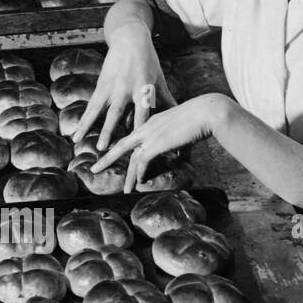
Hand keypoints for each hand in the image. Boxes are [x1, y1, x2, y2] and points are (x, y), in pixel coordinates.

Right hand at [72, 28, 172, 150]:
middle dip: (108, 131)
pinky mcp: (101, 84)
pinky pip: (90, 104)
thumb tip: (179, 113)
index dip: (138, 129)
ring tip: (77, 140)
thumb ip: (167, 98)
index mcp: (143, 89)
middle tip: (102, 148)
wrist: (130, 38)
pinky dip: (83, 118)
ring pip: (97, 109)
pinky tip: (76, 130)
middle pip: (115, 113)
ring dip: (87, 126)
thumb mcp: (159, 79)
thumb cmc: (149, 60)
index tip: (136, 146)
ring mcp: (110, 86)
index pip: (141, 113)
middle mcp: (125, 89)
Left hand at [92, 94, 229, 191]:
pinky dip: (140, 173)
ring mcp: (150, 134)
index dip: (123, 148)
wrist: (208, 111)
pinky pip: (143, 161)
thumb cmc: (201, 120)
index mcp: (151, 121)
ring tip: (123, 190)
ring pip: (130, 157)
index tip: (113, 154)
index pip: (133, 137)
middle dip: (107, 158)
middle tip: (94, 168)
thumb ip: (178, 146)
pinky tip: (139, 183)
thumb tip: (180, 158)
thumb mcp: (184, 133)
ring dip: (127, 176)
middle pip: (121, 144)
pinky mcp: (156, 142)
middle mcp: (147, 126)